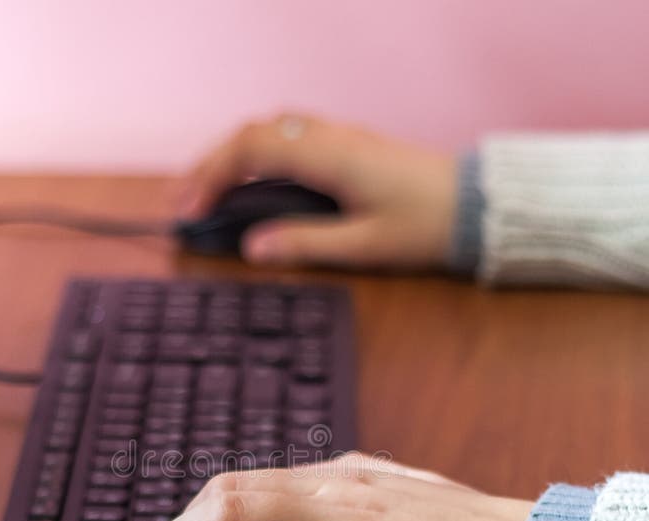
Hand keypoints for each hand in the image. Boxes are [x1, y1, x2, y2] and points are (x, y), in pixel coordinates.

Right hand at [177, 113, 456, 269]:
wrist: (476, 207)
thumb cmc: (427, 226)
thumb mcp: (363, 245)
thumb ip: (305, 243)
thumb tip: (252, 248)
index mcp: (329, 156)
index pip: (250, 151)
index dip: (210, 177)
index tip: (189, 212)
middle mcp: (330, 136)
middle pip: (252, 132)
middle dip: (210, 164)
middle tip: (186, 203)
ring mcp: (339, 136)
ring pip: (269, 129)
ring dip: (233, 156)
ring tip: (211, 192)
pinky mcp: (347, 146)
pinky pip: (289, 136)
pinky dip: (259, 156)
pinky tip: (254, 184)